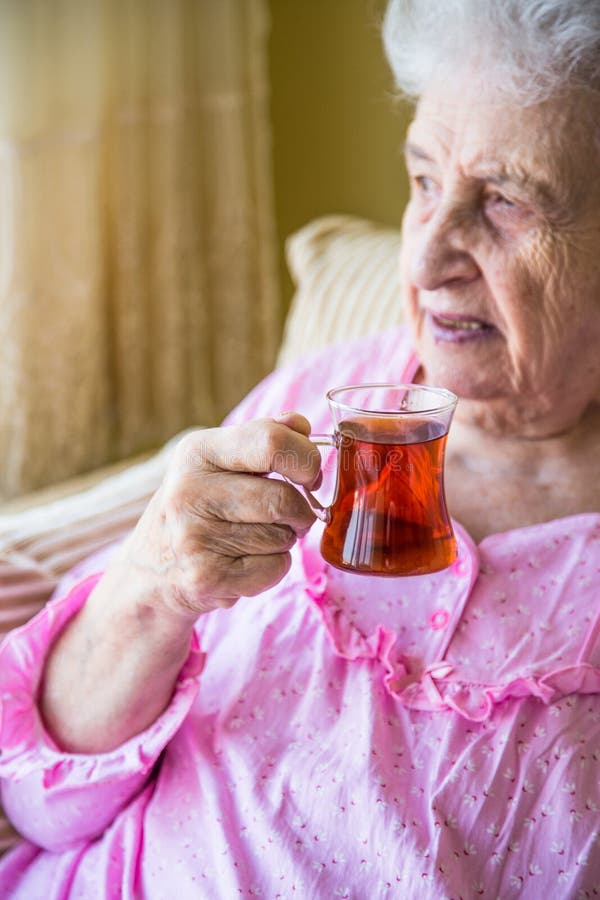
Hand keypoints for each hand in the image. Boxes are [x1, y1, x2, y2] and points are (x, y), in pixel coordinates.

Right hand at [110, 412, 321, 621]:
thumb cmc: (199, 508)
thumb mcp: (218, 461)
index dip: (306, 459)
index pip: (272, 442)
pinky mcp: (206, 578)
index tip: (308, 476)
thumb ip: (262, 438)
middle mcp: (189, 491)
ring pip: (283, 537)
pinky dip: (273, 568)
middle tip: (287, 516)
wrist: (149, 571)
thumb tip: (299, 424)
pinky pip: (275, 568)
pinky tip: (243, 563)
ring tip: (251, 539)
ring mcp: (194, 537)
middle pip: (285, 499)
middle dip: (300, 512)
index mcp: (197, 452)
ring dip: (283, 540)